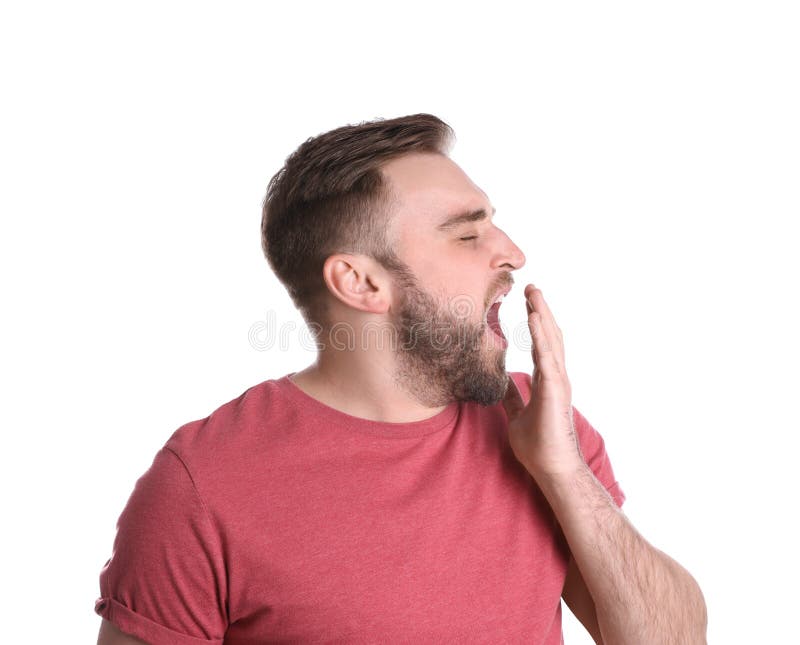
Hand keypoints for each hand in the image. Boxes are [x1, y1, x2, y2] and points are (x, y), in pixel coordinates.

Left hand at [502, 284, 584, 480]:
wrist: (551, 468)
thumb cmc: (538, 445)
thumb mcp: (516, 414)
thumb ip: (511, 396)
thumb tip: (501, 381)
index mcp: (546, 381)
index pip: (541, 345)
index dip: (536, 323)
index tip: (528, 303)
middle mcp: (555, 377)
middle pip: (549, 336)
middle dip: (540, 310)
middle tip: (531, 287)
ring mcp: (557, 381)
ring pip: (551, 340)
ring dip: (542, 314)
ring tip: (533, 293)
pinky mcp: (555, 389)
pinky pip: (546, 356)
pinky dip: (541, 335)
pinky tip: (534, 318)